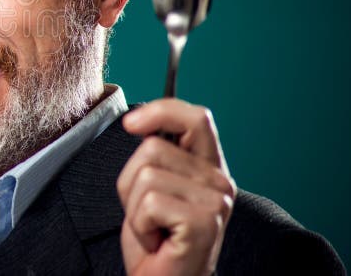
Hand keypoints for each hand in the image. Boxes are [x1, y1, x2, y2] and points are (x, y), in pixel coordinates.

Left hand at [117, 99, 236, 275]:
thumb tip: (139, 123)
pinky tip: (157, 240)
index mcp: (209, 167)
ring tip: (153, 227)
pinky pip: (148, 203)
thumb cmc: (156, 239)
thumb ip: (156, 156)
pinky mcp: (204, 222)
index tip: (131, 124)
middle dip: (132, 181)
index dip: (161, 111)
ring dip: (134, 206)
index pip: (195, 118)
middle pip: (153, 147)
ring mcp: (215, 201)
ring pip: (146, 174)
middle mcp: (219, 181)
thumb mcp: (152, 186)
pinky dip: (140, 224)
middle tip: (148, 212)